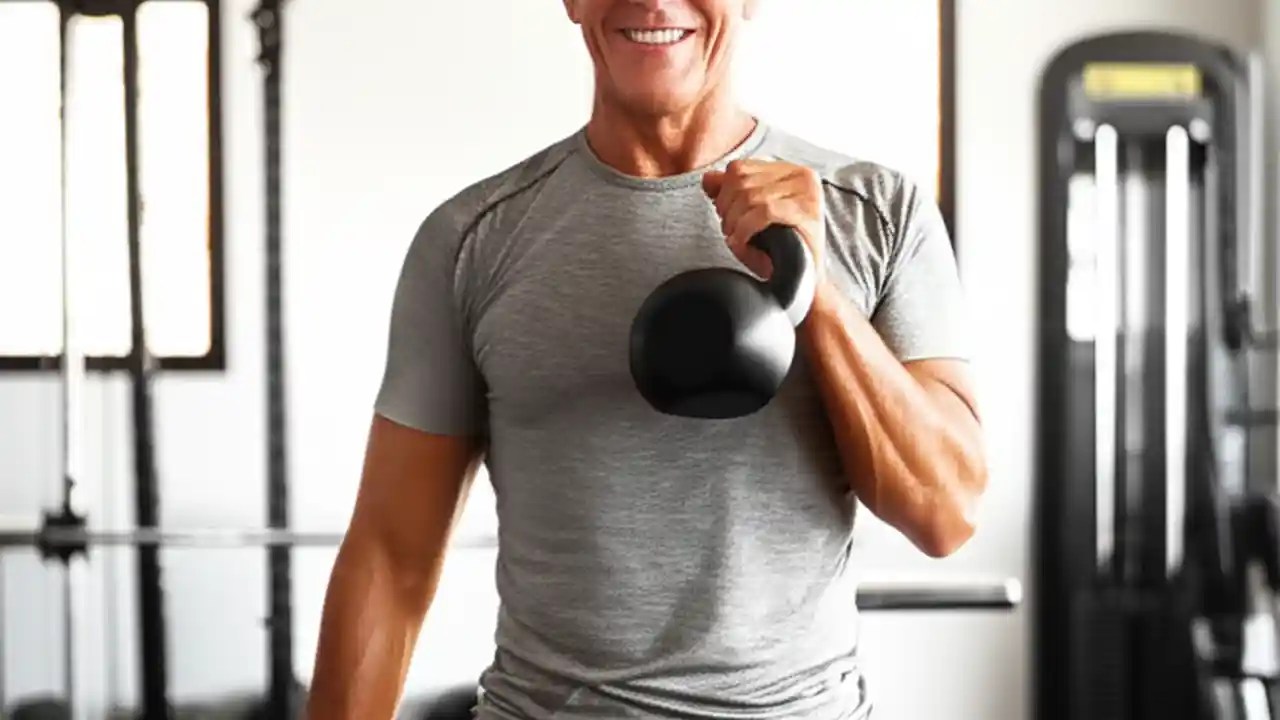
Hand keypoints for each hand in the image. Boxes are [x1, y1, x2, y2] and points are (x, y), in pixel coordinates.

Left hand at [702, 159, 824, 280]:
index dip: (723, 193)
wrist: (803, 279)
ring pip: (751, 196)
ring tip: (737, 239)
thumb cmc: (778, 248)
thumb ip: (730, 194)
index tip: (725, 216)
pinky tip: (743, 243)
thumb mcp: (749, 216)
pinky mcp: (807, 211)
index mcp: (788, 171)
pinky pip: (764, 212)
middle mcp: (801, 175)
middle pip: (742, 181)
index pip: (740, 168)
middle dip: (727, 209)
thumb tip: (707, 178)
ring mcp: (807, 192)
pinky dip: (746, 228)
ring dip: (735, 222)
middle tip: (731, 231)